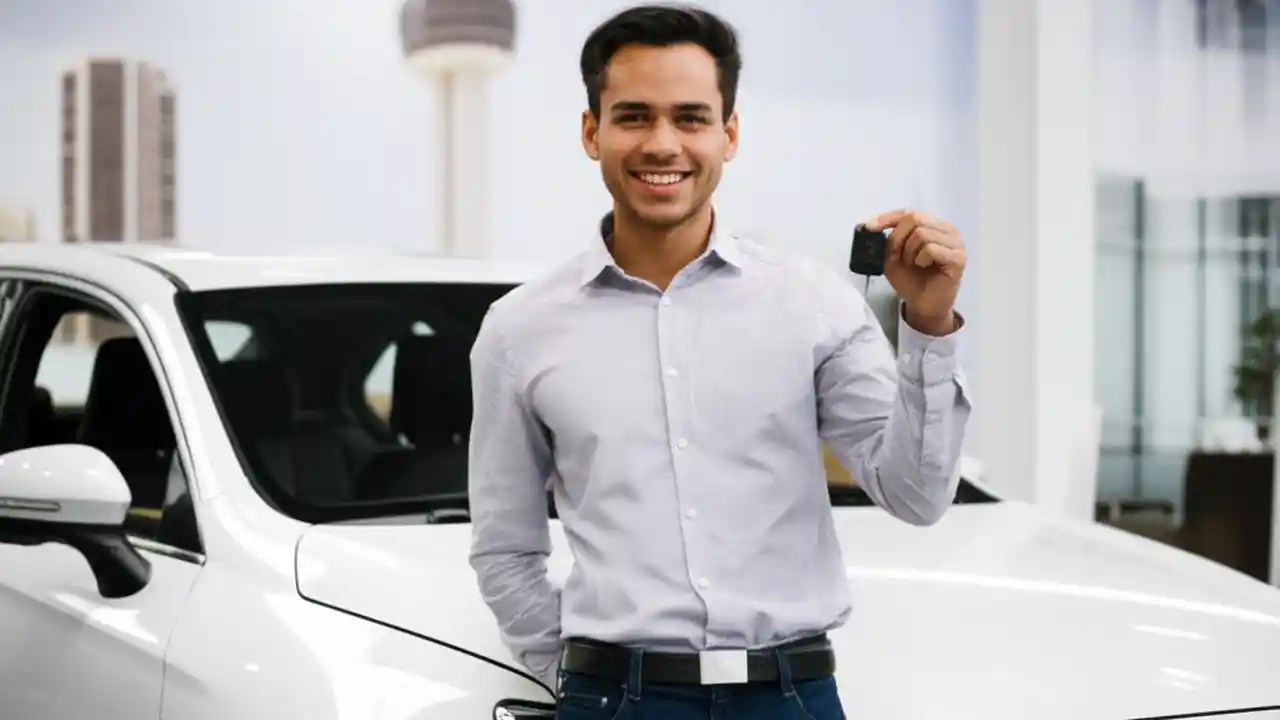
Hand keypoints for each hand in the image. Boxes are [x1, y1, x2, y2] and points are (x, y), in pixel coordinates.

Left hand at [866, 209, 965, 334]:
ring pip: (923, 233)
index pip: (910, 212)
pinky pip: (932, 248)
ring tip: (914, 264)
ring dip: (910, 252)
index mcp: (934, 226)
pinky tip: (924, 267)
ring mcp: (956, 243)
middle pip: (916, 218)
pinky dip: (921, 258)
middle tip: (899, 256)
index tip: (869, 227)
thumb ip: (888, 239)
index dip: (888, 217)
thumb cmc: (911, 280)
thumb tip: (873, 225)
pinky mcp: (958, 258)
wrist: (922, 305)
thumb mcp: (892, 256)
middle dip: (899, 238)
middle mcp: (948, 230)